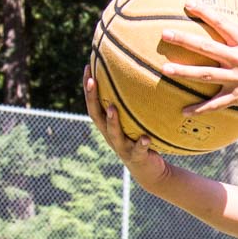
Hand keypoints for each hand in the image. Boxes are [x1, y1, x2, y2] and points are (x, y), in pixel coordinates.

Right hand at [82, 65, 170, 183]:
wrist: (150, 170)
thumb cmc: (141, 139)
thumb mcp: (135, 121)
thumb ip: (133, 103)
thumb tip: (138, 72)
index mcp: (108, 126)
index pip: (94, 104)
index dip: (88, 88)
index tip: (87, 67)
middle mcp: (110, 136)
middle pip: (97, 117)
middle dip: (93, 98)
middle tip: (92, 80)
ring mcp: (123, 147)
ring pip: (114, 134)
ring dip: (112, 121)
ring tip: (113, 108)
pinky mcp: (137, 157)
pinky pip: (138, 150)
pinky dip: (141, 144)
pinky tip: (145, 138)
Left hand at [158, 0, 237, 116]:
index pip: (222, 23)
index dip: (205, 12)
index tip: (188, 4)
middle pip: (207, 48)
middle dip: (185, 40)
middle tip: (165, 34)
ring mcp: (237, 79)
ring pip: (206, 75)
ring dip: (184, 72)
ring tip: (165, 69)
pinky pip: (216, 104)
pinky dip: (200, 109)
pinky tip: (183, 111)